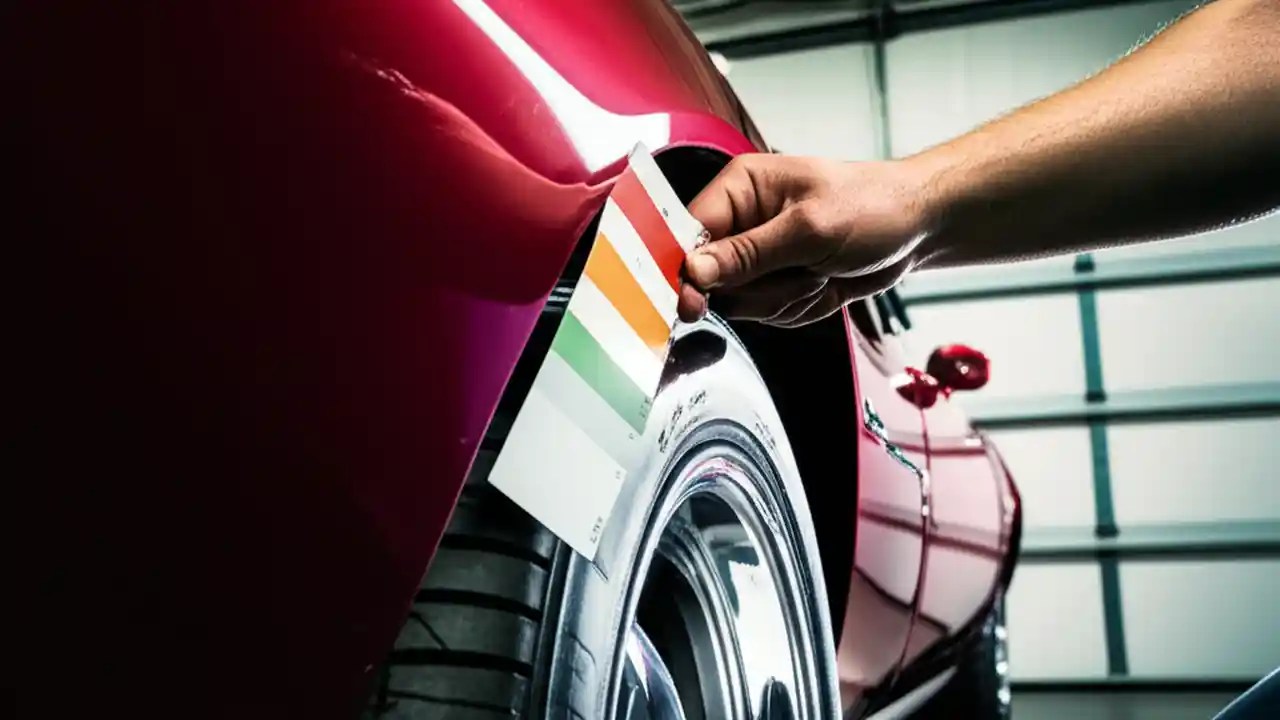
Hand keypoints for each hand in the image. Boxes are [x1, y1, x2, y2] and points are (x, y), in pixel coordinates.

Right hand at [677, 154, 933, 326]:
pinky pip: (766, 314)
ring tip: (818, 271)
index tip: (693, 301)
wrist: (915, 228)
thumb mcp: (809, 229)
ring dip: (784, 298)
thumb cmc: (872, 206)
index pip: (685, 234)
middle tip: (801, 270)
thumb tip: (695, 270)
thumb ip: (748, 253)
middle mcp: (740, 221)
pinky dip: (798, 308)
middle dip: (759, 288)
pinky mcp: (774, 282)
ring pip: (740, 303)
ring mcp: (756, 256)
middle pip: (711, 280)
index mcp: (740, 188)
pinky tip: (822, 282)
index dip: (686, 272)